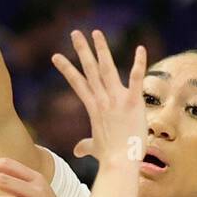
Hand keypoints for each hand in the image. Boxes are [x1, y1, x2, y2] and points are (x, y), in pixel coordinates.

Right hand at [51, 30, 147, 166]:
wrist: (120, 163)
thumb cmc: (109, 157)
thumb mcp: (95, 148)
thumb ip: (86, 146)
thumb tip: (78, 151)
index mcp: (94, 107)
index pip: (77, 83)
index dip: (67, 69)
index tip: (56, 56)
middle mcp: (102, 100)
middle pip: (89, 70)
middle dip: (81, 50)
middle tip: (75, 33)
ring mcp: (117, 100)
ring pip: (107, 68)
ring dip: (101, 49)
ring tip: (96, 32)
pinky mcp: (133, 102)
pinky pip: (136, 79)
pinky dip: (139, 64)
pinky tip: (140, 48)